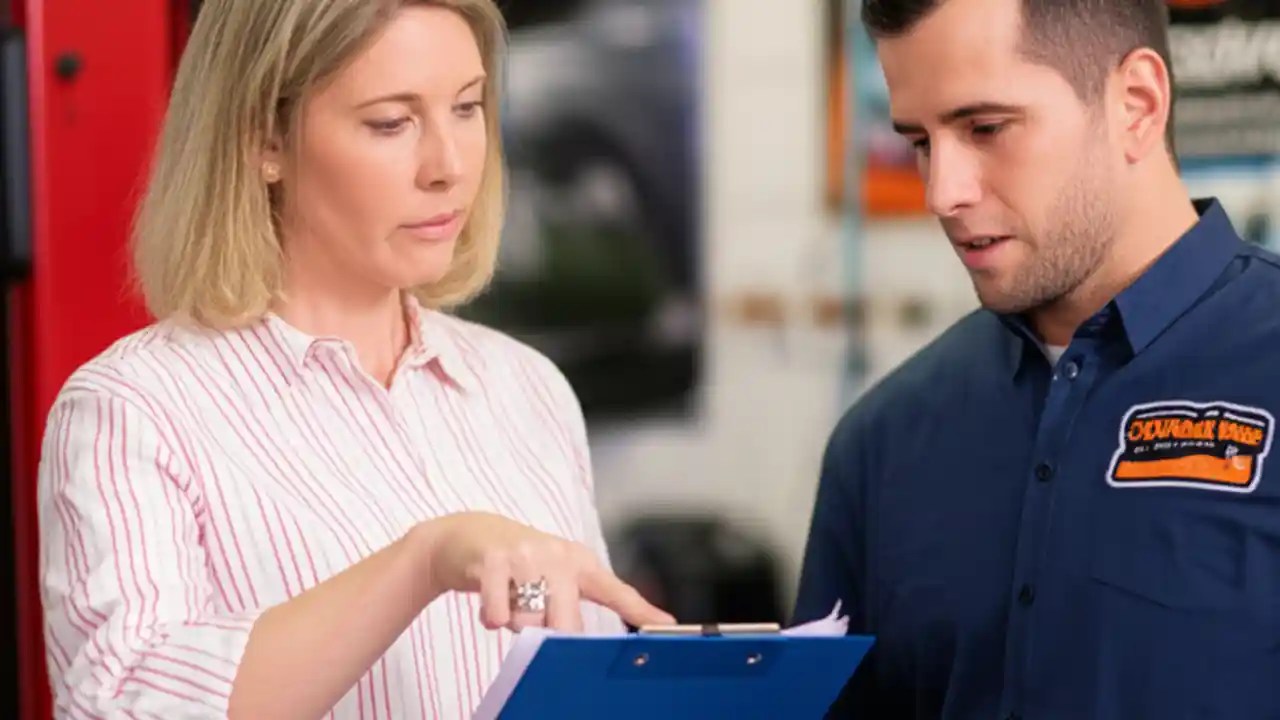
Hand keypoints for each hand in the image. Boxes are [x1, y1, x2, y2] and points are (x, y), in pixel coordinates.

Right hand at [420, 511, 674, 631]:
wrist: (470, 535)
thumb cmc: (520, 562)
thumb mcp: (555, 575)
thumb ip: (574, 604)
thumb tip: (586, 642)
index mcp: (578, 562)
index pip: (615, 590)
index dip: (640, 610)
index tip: (666, 625)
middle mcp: (557, 555)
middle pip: (565, 622)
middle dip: (548, 633)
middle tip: (535, 616)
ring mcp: (525, 555)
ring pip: (528, 621)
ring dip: (515, 623)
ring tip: (510, 600)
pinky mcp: (493, 560)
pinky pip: (498, 613)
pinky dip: (492, 618)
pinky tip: (492, 604)